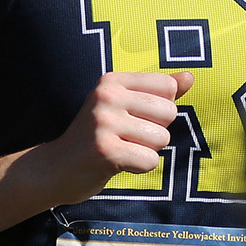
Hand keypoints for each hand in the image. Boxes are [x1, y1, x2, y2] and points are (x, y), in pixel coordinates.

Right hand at [45, 71, 193, 199]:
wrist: (55, 168)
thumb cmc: (97, 137)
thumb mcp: (123, 106)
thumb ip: (158, 92)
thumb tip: (190, 77)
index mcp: (112, 81)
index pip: (167, 87)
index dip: (160, 110)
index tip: (133, 119)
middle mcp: (107, 95)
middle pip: (169, 112)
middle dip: (155, 132)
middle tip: (126, 138)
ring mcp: (104, 122)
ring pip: (161, 138)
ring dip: (146, 151)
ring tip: (120, 150)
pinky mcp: (105, 150)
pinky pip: (150, 160)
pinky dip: (139, 167)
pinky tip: (117, 164)